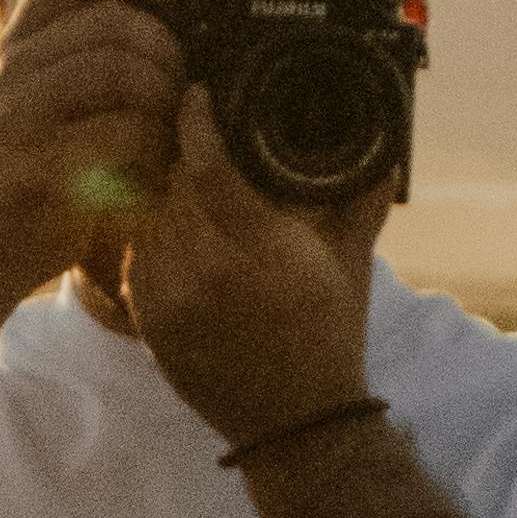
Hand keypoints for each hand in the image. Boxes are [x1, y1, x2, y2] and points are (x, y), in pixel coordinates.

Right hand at [0, 0, 190, 307]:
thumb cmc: (27, 174)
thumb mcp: (34, 102)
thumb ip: (72, 56)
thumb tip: (140, 2)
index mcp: (14, 53)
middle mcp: (10, 76)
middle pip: (112, 26)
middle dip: (166, 55)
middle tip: (183, 96)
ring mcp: (19, 120)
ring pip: (122, 73)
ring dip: (165, 103)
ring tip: (170, 139)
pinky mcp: (38, 169)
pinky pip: (124, 136)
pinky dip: (156, 153)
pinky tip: (153, 177)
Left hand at [115, 89, 387, 444]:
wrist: (294, 422)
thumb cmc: (329, 335)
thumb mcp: (352, 262)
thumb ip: (362, 197)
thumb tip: (382, 144)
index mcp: (264, 252)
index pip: (208, 167)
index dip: (196, 121)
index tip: (196, 94)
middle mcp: (210, 273)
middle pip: (173, 184)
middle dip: (186, 159)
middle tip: (198, 141)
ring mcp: (171, 300)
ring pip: (149, 215)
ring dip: (165, 196)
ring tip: (187, 188)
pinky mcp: (146, 321)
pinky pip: (134, 253)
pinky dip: (152, 235)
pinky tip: (177, 234)